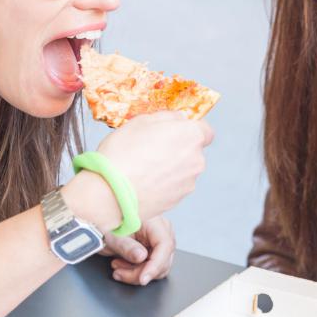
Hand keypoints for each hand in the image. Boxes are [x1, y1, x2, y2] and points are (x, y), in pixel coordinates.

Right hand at [64, 111, 213, 230]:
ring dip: (171, 167)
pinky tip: (145, 182)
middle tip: (153, 149)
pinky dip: (164, 184)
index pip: (205, 131)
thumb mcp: (142, 121)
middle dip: (178, 149)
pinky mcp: (178, 200)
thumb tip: (179, 119)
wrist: (110, 191)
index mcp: (191, 136)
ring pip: (184, 170)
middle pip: (193, 151)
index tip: (176, 132)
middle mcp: (196, 160)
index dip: (190, 130)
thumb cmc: (123, 153)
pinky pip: (174, 186)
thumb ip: (167, 117)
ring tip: (145, 168)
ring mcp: (188, 182)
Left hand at [101, 215, 175, 285]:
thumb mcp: (113, 237)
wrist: (105, 227)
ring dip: (137, 273)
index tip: (143, 279)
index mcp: (154, 222)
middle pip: (162, 260)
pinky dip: (138, 271)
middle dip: (140, 272)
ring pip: (158, 268)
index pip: (164, 246)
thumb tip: (141, 257)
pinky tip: (124, 266)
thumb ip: (127, 246)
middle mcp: (162, 231)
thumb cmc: (109, 227)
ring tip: (118, 267)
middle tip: (120, 272)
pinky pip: (153, 268)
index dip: (155, 265)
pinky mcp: (156, 251)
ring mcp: (160, 242)